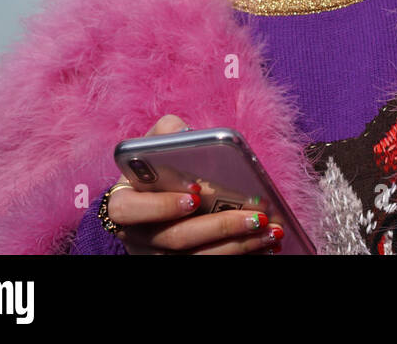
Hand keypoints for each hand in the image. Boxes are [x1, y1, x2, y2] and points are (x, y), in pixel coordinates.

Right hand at [104, 114, 284, 254]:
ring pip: (198, 258)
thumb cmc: (158, 170)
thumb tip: (180, 132)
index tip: (196, 195)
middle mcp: (137, 236)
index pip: (130, 209)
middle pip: (176, 238)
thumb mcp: (154, 148)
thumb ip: (165, 135)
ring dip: (239, 246)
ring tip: (271, 230)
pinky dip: (243, 255)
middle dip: (220, 227)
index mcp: (124, 204)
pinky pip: (211, 264)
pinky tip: (267, 244)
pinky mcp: (179, 264)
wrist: (155, 201)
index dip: (161, 205)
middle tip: (256, 216)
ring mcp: (158, 256)